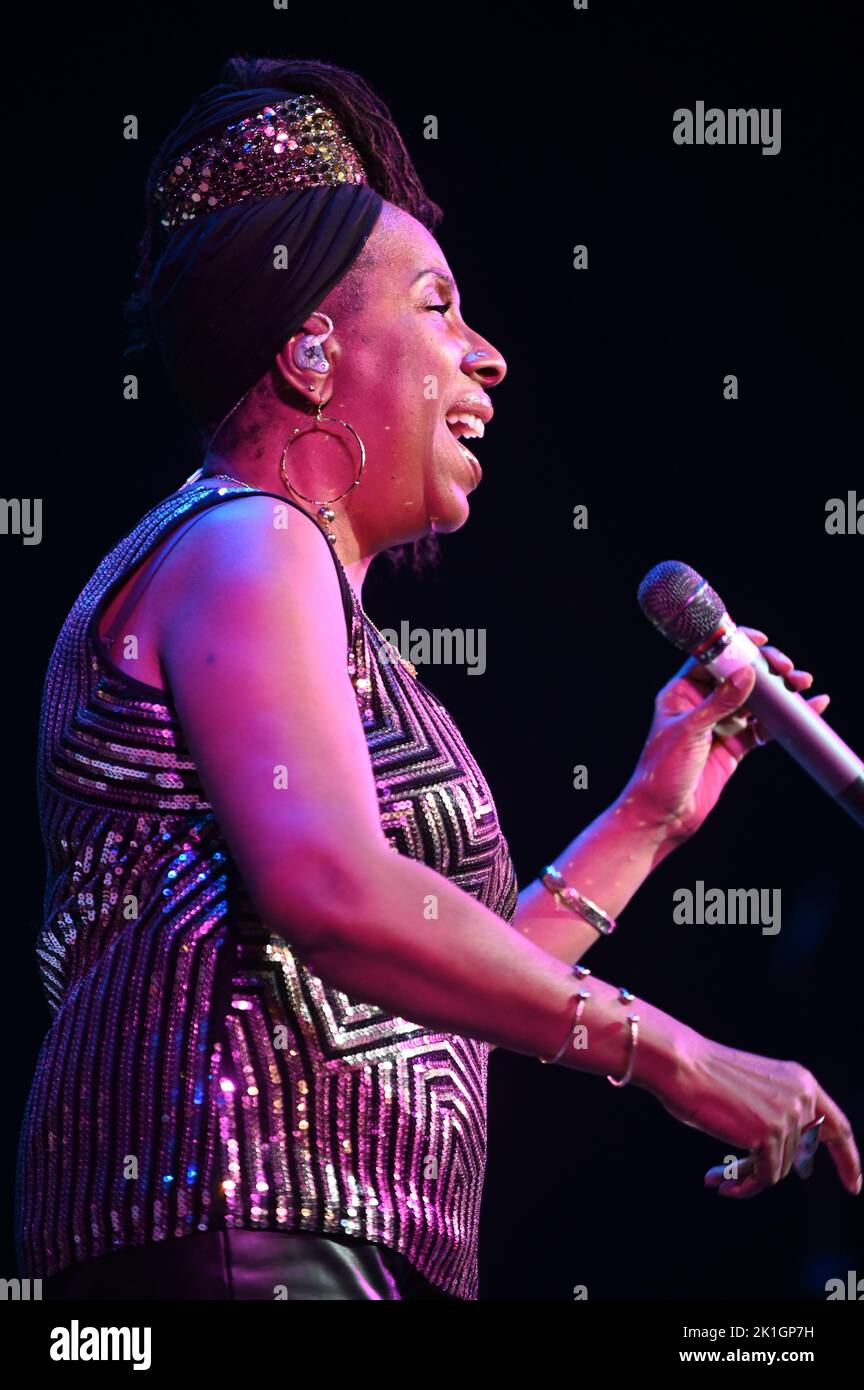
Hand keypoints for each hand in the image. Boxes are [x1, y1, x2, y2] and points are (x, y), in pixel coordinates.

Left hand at [621, 629, 829, 842]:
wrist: (662, 816)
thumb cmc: (661, 772)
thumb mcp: (690, 732)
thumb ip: (720, 703)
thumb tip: (747, 672)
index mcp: (681, 693)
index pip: (711, 659)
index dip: (736, 647)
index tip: (761, 642)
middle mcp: (701, 705)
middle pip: (738, 677)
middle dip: (765, 670)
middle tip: (787, 670)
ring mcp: (719, 726)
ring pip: (754, 702)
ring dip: (779, 693)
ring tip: (802, 685)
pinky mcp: (734, 747)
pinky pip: (762, 728)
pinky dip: (782, 720)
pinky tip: (804, 710)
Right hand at [654, 1031, 860, 1198]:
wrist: (682, 1064)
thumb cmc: (704, 1076)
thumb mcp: (754, 1091)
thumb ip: (776, 1115)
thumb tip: (780, 1163)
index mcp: (800, 1081)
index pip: (836, 1126)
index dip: (848, 1158)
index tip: (854, 1184)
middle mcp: (802, 1097)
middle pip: (799, 1154)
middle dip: (771, 1170)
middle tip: (733, 1181)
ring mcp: (788, 1115)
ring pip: (778, 1168)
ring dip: (747, 1176)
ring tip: (716, 1175)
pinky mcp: (770, 1134)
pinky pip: (765, 1176)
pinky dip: (744, 1186)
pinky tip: (721, 1185)